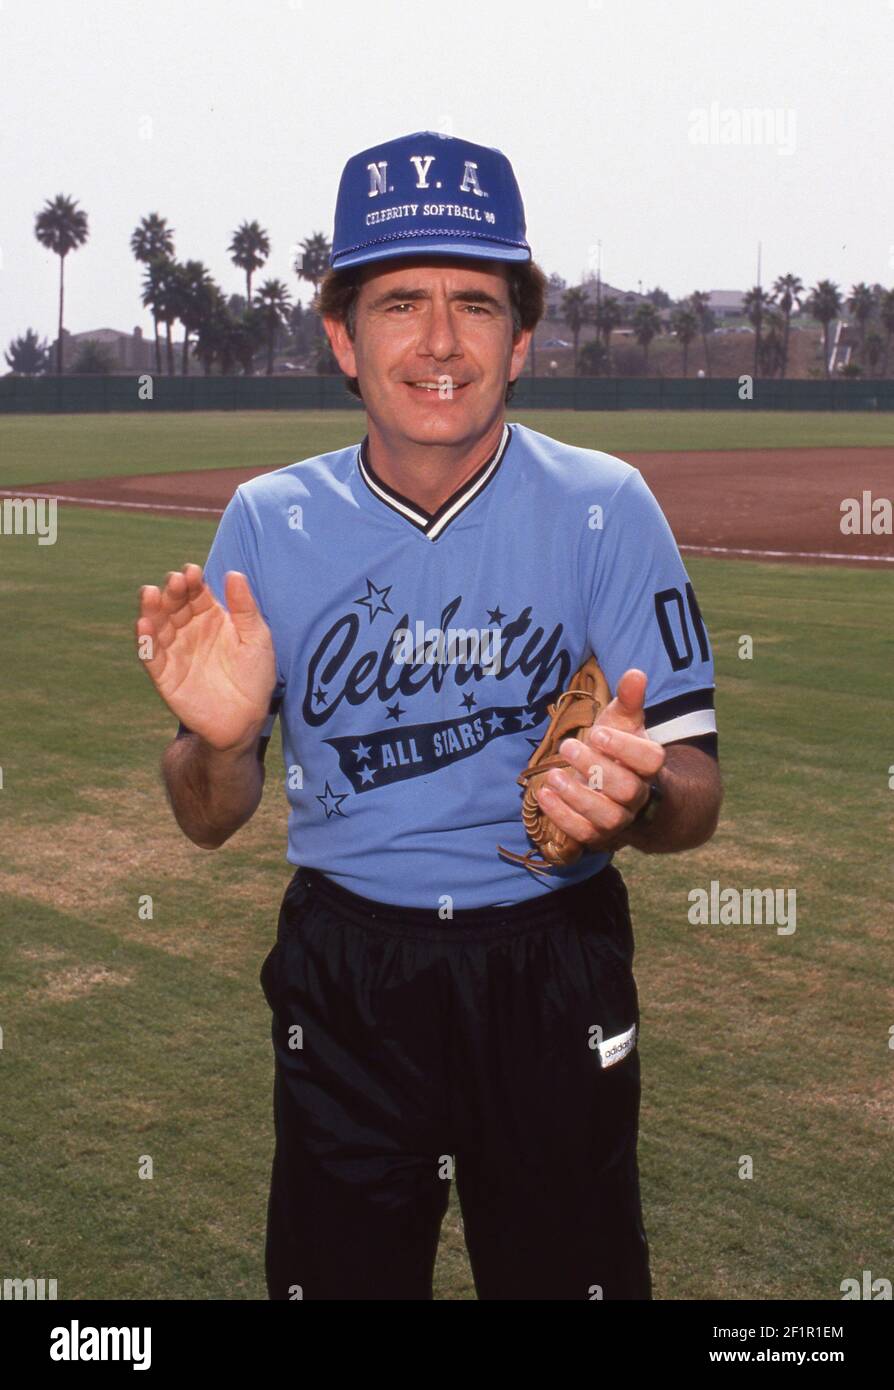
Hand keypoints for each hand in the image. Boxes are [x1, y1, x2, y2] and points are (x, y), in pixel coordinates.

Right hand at [135, 564, 276, 752]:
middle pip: (174, 604)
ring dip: (151, 608)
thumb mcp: (257, 638)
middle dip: (172, 591)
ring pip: (157, 625)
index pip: (196, 592)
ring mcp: (175, 651)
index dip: (192, 581)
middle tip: (175, 581)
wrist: (246, 719)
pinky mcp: (164, 675)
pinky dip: (145, 640)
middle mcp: (188, 630)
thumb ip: (245, 608)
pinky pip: (150, 655)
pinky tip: (143, 624)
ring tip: (149, 593)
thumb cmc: (254, 676)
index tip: (192, 571)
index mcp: (210, 617)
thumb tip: (234, 573)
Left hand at [533, 668, 665, 852]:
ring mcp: (619, 819)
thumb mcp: (621, 722)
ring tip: (553, 775)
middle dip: (595, 769)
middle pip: (627, 790)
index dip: (625, 748)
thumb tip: (635, 672)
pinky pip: (583, 833)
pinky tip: (543, 794)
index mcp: (649, 766)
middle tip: (568, 747)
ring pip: (607, 817)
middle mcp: (639, 796)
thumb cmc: (615, 749)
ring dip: (578, 796)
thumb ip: (629, 700)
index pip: (650, 760)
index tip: (597, 732)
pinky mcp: (597, 836)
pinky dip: (562, 816)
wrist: (612, 790)